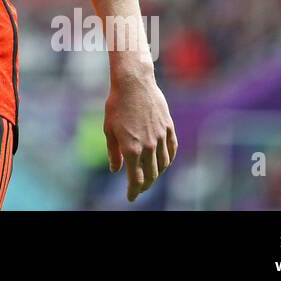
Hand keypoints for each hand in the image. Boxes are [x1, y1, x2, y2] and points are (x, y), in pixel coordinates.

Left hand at [104, 71, 176, 202]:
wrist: (133, 83)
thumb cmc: (116, 105)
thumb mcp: (108, 129)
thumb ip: (113, 152)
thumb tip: (115, 170)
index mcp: (131, 149)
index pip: (135, 179)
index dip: (133, 191)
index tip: (130, 197)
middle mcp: (149, 146)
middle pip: (151, 175)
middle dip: (144, 186)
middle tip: (139, 189)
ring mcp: (161, 137)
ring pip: (164, 164)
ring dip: (157, 174)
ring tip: (150, 176)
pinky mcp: (168, 127)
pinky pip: (172, 149)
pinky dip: (169, 159)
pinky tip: (165, 162)